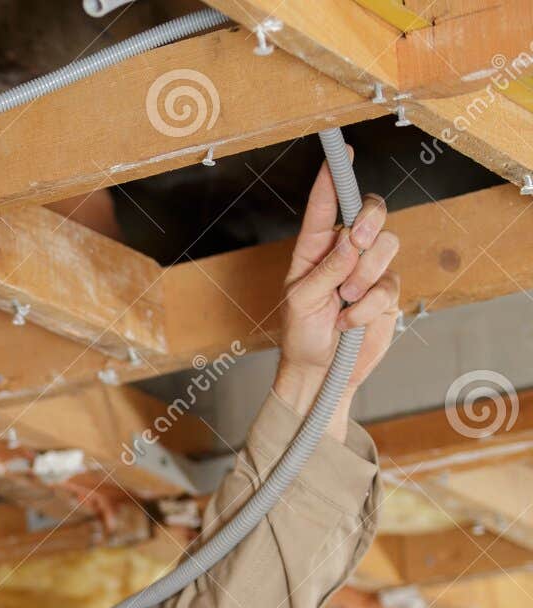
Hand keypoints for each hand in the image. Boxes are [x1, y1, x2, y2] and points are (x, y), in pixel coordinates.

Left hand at [272, 148, 400, 441]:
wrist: (321, 371)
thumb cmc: (300, 334)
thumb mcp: (300, 302)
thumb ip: (324, 270)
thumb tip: (349, 242)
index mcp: (313, 249)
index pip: (323, 209)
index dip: (331, 181)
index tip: (339, 153)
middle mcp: (343, 252)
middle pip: (371, 214)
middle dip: (367, 226)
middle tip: (354, 248)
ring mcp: (368, 271)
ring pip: (386, 246)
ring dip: (364, 275)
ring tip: (343, 302)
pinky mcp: (386, 292)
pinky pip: (390, 284)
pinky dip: (369, 305)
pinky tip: (350, 321)